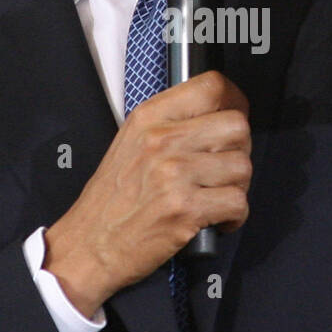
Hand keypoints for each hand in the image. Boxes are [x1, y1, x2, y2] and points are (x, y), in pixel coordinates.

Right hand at [42, 70, 251, 317]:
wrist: (89, 244)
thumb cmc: (111, 200)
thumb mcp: (131, 143)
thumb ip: (170, 123)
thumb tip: (216, 115)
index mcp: (149, 118)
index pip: (211, 87)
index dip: (234, 101)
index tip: (235, 115)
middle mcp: (162, 141)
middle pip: (237, 127)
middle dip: (240, 150)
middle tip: (224, 167)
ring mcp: (174, 174)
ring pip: (242, 166)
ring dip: (237, 186)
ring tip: (216, 196)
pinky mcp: (184, 210)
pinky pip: (237, 202)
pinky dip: (235, 216)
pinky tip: (217, 218)